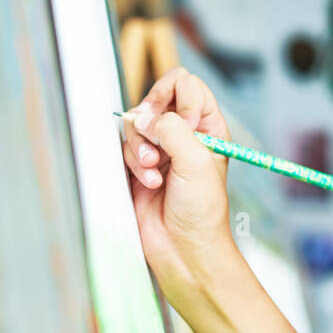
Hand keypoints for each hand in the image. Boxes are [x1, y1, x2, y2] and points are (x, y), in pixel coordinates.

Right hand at [122, 66, 234, 301]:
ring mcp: (160, 150)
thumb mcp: (197, 160)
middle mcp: (183, 134)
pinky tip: (149, 184)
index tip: (181, 124)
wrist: (184, 248)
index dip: (178, 98)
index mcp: (207, 126)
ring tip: (154, 172)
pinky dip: (134, 164)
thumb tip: (143, 117)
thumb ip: (171, 128)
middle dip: (152, 121)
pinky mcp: (138, 167)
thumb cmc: (202, 210)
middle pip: (156, 99)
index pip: (187, 85)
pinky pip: (125, 148)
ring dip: (142, 148)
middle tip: (159, 146)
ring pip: (135, 124)